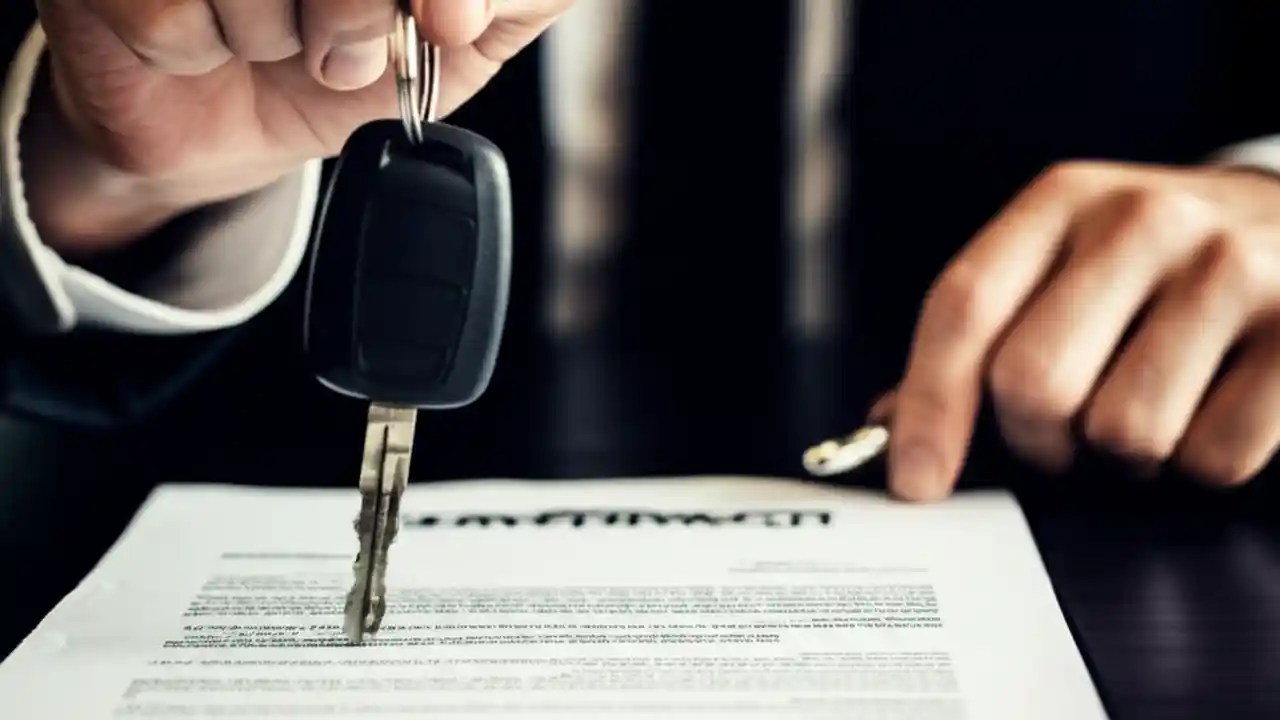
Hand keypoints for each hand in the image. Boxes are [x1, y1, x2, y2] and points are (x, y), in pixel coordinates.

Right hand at [25, 0, 571, 252]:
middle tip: (345, 51)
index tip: (452, 23)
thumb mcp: (455, 47)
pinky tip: (203, 39)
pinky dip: (196, 49)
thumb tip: (471, 6)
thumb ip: (505, 5)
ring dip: (271, 37)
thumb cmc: (344, 62)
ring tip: (266, 39)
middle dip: (356, 15)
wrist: (228, 127)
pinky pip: (170, 12)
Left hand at [887, 161, 1279, 500]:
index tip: (913, 481)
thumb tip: (887, 423)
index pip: (964, 308)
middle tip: (1066, 438)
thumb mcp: (1067, 262)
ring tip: (1152, 411)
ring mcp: (1231, 269)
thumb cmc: (1162, 263)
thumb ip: (983, 334)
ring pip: (1123, 431)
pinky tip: (1215, 409)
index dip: (927, 407)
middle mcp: (1144, 220)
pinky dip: (1204, 463)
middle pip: (1033, 383)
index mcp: (1064, 202)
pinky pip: (1214, 457)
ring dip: (1125, 456)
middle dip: (1039, 441)